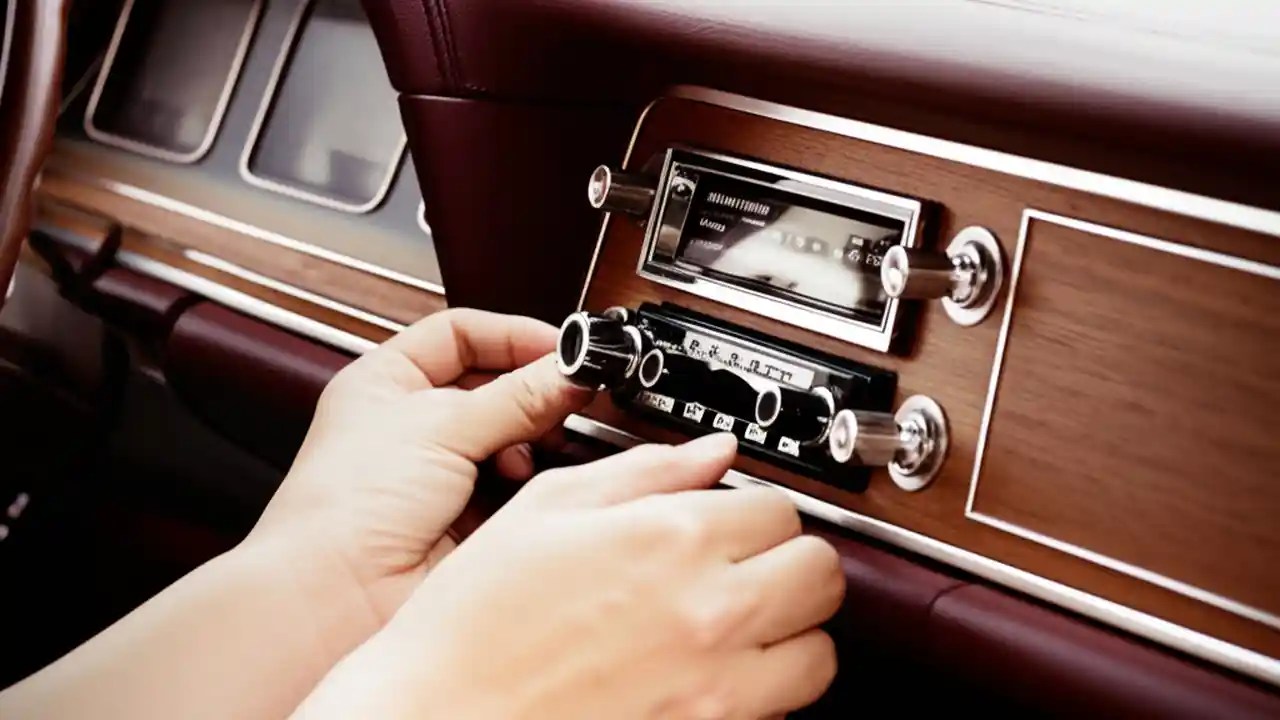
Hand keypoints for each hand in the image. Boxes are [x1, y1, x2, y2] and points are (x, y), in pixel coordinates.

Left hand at [248, 309, 591, 623]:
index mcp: (386, 381)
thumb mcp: (441, 426)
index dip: (511, 336)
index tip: (560, 349)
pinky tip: (529, 485)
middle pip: (490, 386)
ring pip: (507, 437)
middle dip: (530, 390)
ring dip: (531, 439)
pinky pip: (512, 488)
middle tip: (567, 395)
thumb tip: (568, 372)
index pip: (460, 334)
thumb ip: (516, 396)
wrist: (337, 596)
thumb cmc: (347, 506)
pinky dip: (528, 484)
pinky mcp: (463, 518)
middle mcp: (410, 423)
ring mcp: (438, 472)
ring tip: (546, 443)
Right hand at [295, 433, 845, 719]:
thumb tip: (709, 453)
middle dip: (792, 564)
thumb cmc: (470, 627)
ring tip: (742, 629)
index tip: (735, 521)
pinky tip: (715, 678)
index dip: (756, 510)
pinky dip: (763, 696)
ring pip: (819, 653)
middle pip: (821, 575)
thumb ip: (642, 472)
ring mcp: (717, 689)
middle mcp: (709, 614)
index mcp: (669, 541)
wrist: (433, 719)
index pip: (779, 508)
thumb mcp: (543, 513)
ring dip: (790, 636)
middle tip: (752, 568)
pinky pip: (781, 715)